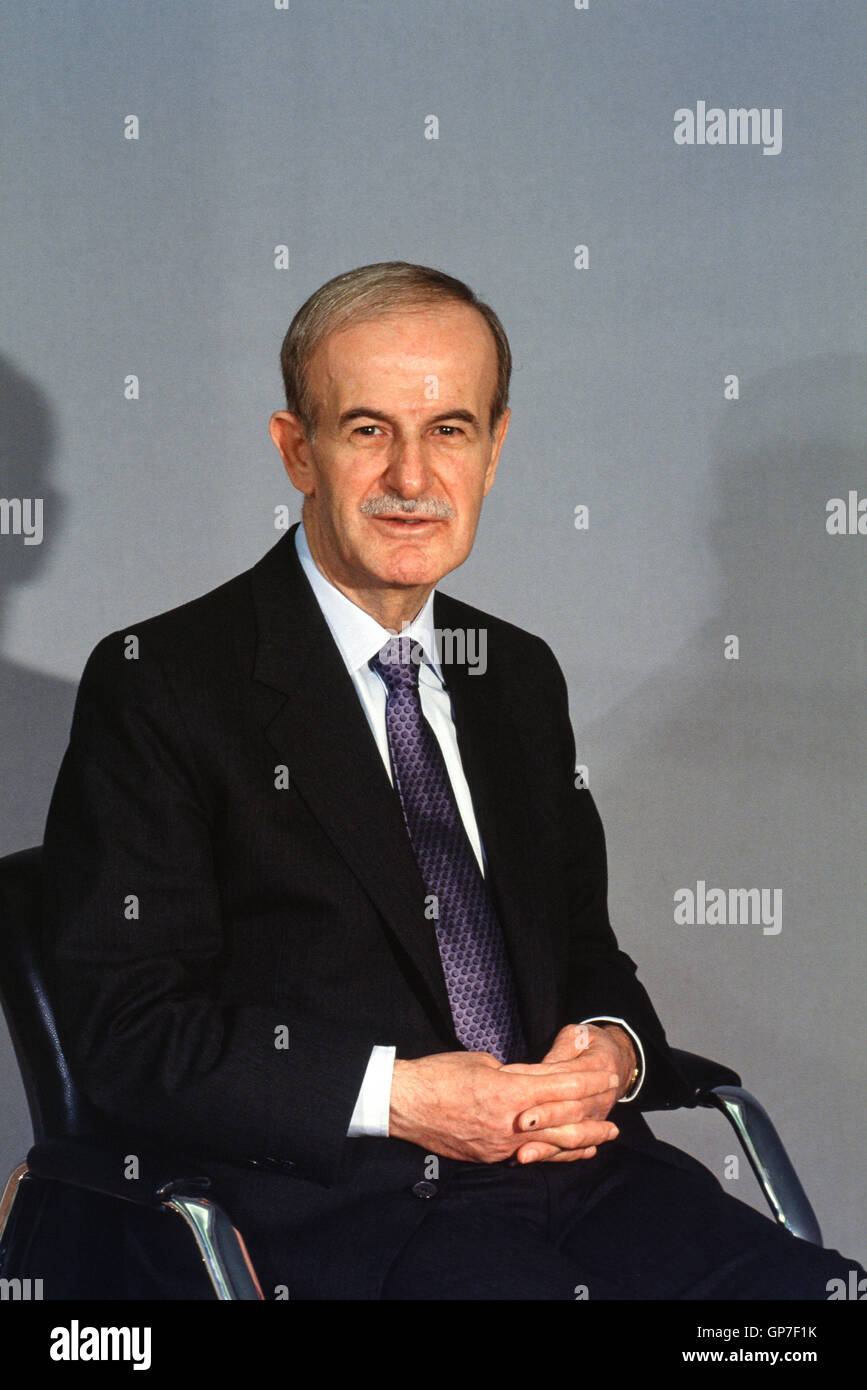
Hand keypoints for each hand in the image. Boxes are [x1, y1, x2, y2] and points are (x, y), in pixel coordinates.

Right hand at [389, 1047, 620, 1164]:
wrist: (402, 1103)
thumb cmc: (438, 1074)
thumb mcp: (482, 1063)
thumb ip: (513, 1075)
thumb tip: (530, 1082)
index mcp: (508, 1092)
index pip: (559, 1085)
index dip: (586, 1079)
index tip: (607, 1074)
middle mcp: (509, 1124)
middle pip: (562, 1118)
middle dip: (592, 1111)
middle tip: (616, 1107)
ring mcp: (500, 1145)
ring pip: (550, 1143)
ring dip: (581, 1139)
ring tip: (605, 1137)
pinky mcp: (489, 1156)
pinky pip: (528, 1155)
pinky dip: (553, 1152)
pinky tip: (570, 1152)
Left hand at [503, 1023, 636, 1164]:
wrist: (618, 1063)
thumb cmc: (588, 1043)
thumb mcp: (577, 1036)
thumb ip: (560, 1051)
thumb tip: (539, 1070)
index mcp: (599, 1066)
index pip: (570, 1076)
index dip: (544, 1081)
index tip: (516, 1084)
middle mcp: (601, 1097)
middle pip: (572, 1110)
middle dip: (547, 1117)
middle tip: (521, 1122)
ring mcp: (596, 1118)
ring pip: (572, 1137)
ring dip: (547, 1147)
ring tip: (523, 1154)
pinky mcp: (588, 1132)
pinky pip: (571, 1149)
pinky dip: (550, 1155)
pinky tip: (526, 1159)